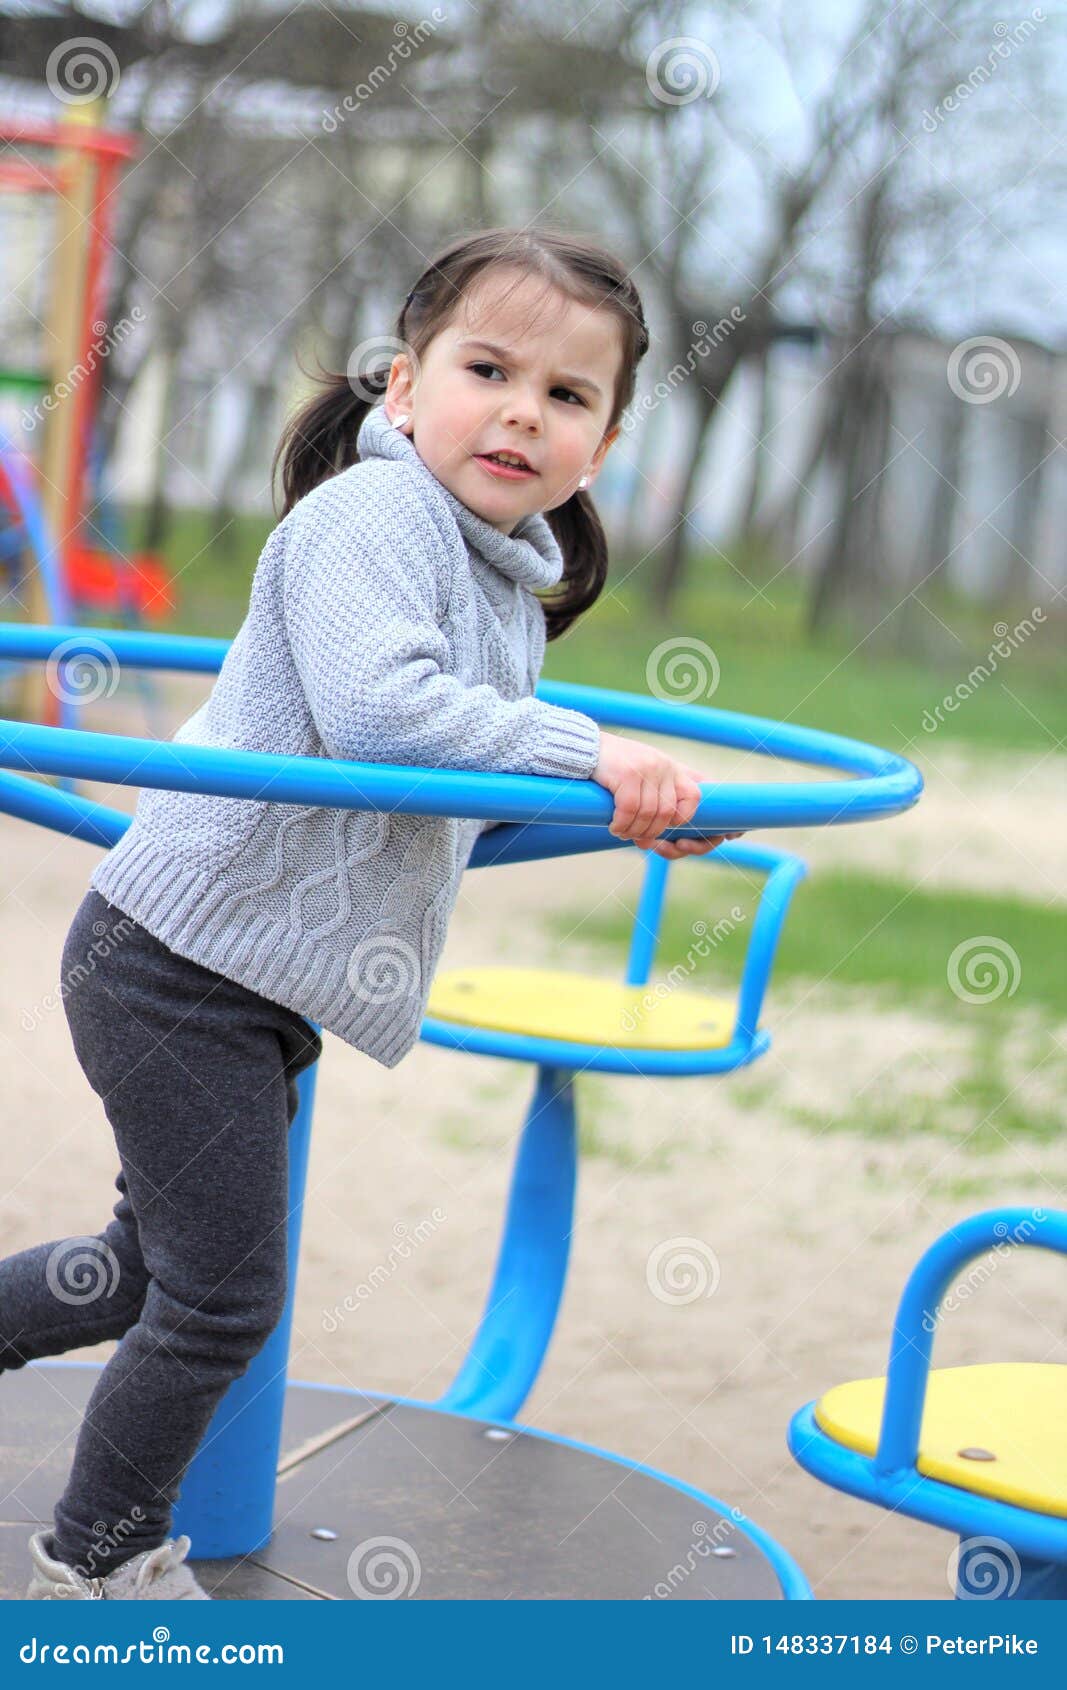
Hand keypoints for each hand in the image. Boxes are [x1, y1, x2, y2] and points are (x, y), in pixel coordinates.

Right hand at [593, 736, 745, 854]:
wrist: (585, 746)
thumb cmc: (613, 766)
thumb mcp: (642, 774)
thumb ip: (654, 794)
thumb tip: (655, 834)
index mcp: (670, 767)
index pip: (693, 796)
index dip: (683, 817)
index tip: (664, 826)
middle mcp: (663, 766)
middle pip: (666, 812)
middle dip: (651, 832)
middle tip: (635, 838)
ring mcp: (646, 769)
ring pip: (647, 814)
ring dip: (633, 830)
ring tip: (621, 833)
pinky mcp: (627, 774)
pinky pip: (629, 809)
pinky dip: (621, 824)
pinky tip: (614, 826)